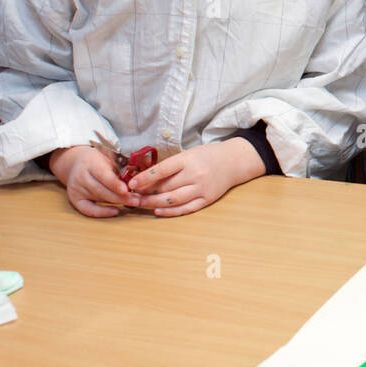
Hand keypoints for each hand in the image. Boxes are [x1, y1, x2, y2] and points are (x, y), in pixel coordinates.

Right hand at [49, 145, 137, 217]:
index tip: (127, 190)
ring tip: (132, 203)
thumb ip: (122, 166)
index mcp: (90, 163)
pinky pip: (87, 210)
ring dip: (117, 203)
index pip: (103, 176)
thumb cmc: (98, 160)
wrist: (74, 163)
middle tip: (137, 200)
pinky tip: (115, 211)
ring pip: (98, 199)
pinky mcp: (74, 199)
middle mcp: (81, 177)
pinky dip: (102, 213)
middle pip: (102, 190)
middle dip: (121, 197)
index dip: (115, 184)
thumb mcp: (109, 157)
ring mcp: (76, 189)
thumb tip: (142, 171)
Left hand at [126, 139, 263, 216]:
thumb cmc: (207, 156)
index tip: (132, 184)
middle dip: (146, 192)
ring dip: (153, 203)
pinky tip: (157, 211)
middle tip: (131, 196)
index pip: (162, 170)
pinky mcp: (207, 199)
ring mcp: (202, 188)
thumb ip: (170, 165)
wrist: (233, 161)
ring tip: (140, 204)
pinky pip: (185, 208)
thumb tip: (146, 178)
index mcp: (189, 159)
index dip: (145, 178)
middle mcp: (195, 174)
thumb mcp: (188, 154)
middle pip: (165, 187)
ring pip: (172, 200)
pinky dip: (170, 212)